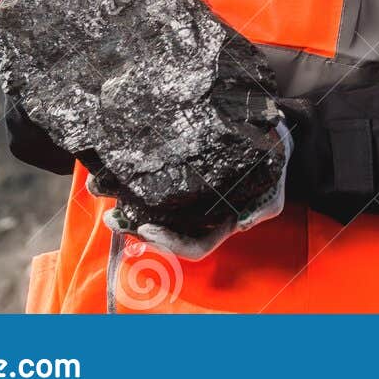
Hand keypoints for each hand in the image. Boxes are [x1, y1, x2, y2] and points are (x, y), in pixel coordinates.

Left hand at [95, 121, 292, 260]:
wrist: (274, 131)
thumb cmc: (275, 160)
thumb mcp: (275, 186)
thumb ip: (263, 207)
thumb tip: (240, 225)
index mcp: (221, 223)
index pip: (194, 247)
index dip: (170, 244)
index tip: (147, 228)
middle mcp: (201, 214)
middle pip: (165, 234)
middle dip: (135, 230)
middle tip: (112, 218)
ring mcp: (189, 196)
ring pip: (154, 211)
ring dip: (127, 209)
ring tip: (103, 194)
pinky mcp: (181, 174)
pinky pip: (154, 187)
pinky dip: (134, 185)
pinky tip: (116, 172)